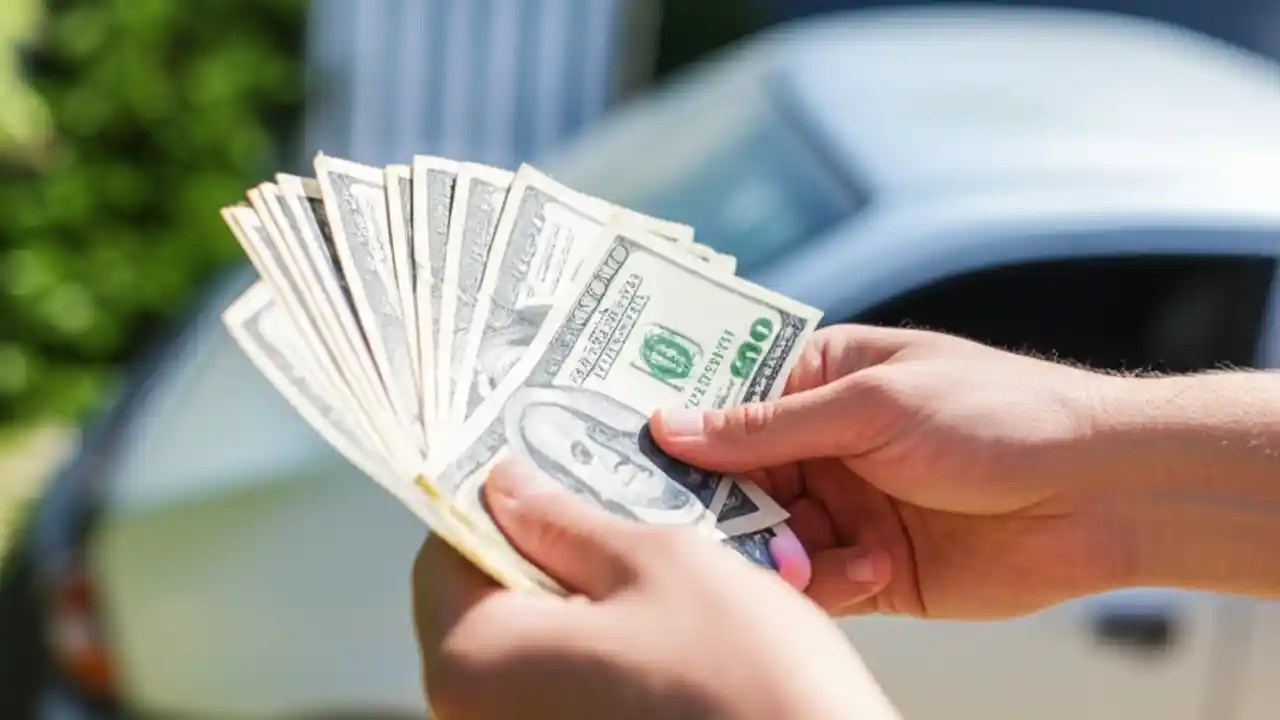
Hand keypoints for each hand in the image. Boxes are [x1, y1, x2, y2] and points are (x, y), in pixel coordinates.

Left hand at [412, 458, 899, 719]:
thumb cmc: (744, 685)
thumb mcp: (657, 564)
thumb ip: (566, 521)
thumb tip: (505, 485)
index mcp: (474, 660)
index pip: (446, 547)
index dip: (495, 492)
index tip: (542, 457)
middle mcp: (481, 714)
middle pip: (490, 593)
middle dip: (548, 537)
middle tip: (609, 491)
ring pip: (537, 635)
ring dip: (587, 585)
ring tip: (653, 546)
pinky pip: (572, 676)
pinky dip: (607, 637)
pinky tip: (666, 610)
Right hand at [652, 325, 1130, 618]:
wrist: (1099, 492)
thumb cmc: (996, 414)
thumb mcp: (873, 405)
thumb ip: (768, 424)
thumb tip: (669, 425)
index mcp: (821, 380)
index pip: (724, 402)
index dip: (678, 429)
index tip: (628, 454)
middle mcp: (824, 443)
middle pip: (734, 479)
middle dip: (719, 506)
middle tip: (696, 528)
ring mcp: (846, 506)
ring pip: (767, 538)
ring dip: (775, 552)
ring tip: (800, 561)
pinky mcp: (872, 565)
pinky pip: (817, 583)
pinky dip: (824, 586)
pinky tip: (858, 573)